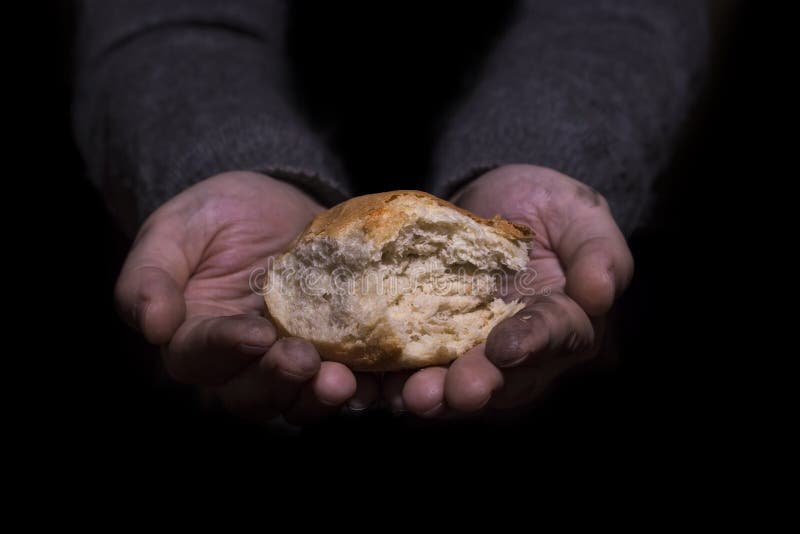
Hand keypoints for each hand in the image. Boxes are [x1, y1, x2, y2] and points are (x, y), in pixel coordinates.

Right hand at [115, 171, 377, 423]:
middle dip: (279, 383)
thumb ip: (150, 273)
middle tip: (305, 361)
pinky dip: (367, 384)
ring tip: (344, 380)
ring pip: (300, 399)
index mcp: (196, 340)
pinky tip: (383, 378)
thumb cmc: (216, 216)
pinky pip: (351, 380)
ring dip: (321, 396)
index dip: (227, 349)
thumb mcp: (175, 229)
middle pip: (252, 395)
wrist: (278, 205)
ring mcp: (292, 361)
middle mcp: (243, 365)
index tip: (255, 333)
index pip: (201, 357)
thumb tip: (152, 325)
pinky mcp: (337, 352)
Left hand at [384, 164, 633, 416]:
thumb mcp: (580, 213)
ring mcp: (469, 350)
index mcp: (563, 323)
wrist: (490, 200)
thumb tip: (600, 294)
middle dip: (476, 387)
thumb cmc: (547, 207)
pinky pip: (411, 367)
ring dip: (433, 394)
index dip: (532, 344)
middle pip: (502, 378)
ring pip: (454, 383)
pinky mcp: (426, 341)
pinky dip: (393, 378)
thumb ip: (598, 251)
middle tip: (453, 392)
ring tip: (413, 396)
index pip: (554, 337)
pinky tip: (374, 383)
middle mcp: (517, 350)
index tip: (506, 347)